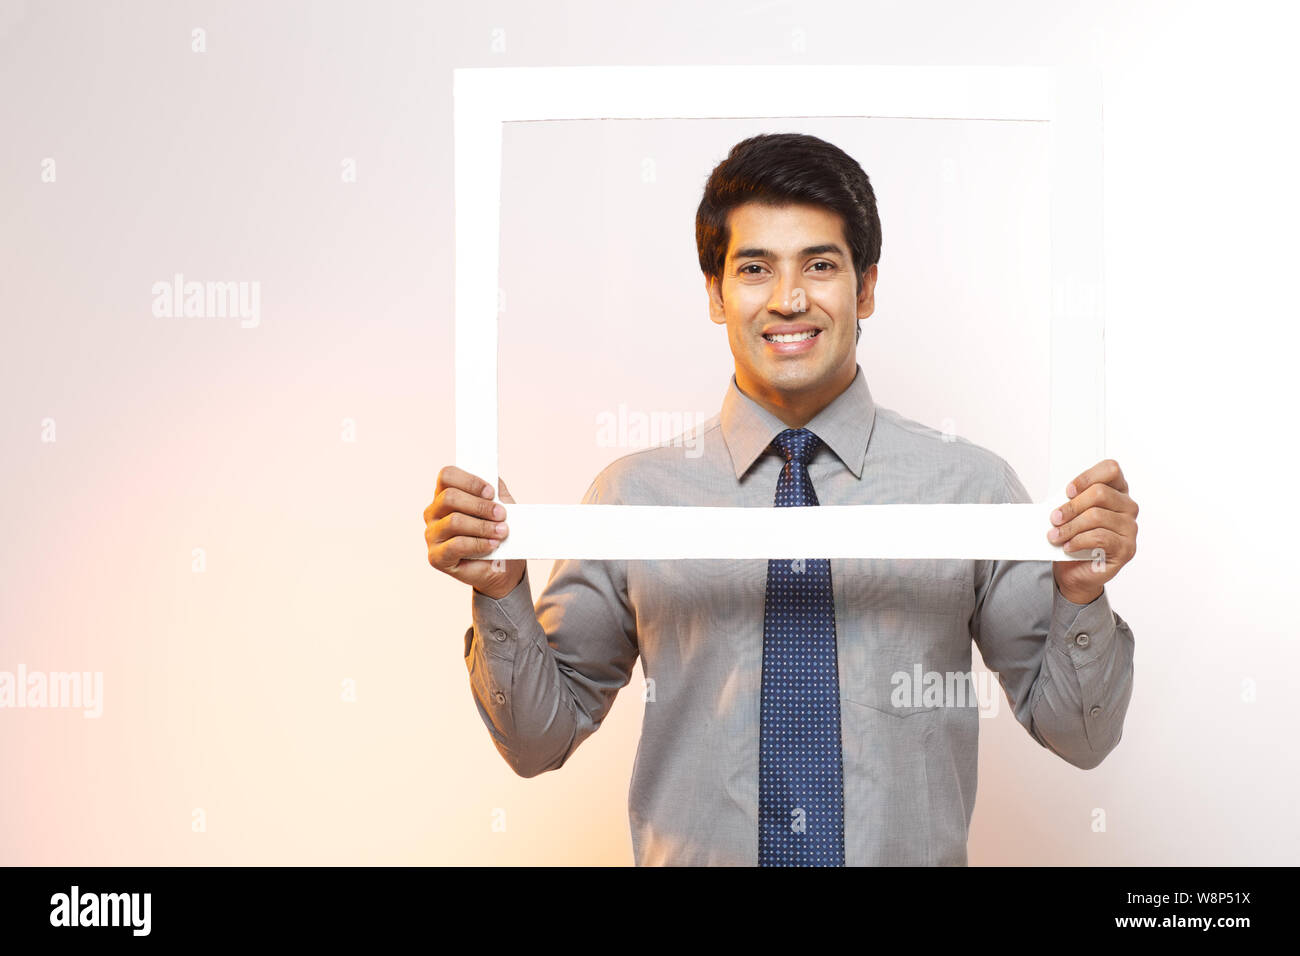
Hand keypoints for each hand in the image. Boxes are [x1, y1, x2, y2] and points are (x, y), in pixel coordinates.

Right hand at [425, 467, 524, 599]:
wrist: (501, 565)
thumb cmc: (497, 531)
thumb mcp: (501, 505)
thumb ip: (496, 490)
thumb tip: (493, 480)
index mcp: (445, 494)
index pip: (447, 476)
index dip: (470, 481)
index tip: (491, 492)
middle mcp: (433, 513)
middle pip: (449, 497)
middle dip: (480, 505)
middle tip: (501, 514)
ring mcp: (432, 535)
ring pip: (454, 521)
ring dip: (483, 526)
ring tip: (501, 531)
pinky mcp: (436, 557)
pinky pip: (456, 545)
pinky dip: (479, 544)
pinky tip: (492, 544)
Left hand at [1046, 458, 1138, 604]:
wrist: (1075, 570)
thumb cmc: (1074, 538)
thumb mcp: (1069, 515)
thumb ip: (1070, 502)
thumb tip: (1058, 502)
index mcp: (1117, 491)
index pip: (1111, 470)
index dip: (1087, 477)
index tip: (1068, 491)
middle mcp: (1128, 507)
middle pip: (1099, 493)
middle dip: (1071, 506)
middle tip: (1054, 518)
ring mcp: (1130, 528)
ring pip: (1096, 516)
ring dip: (1069, 527)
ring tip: (1055, 535)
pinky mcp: (1126, 548)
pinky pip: (1100, 538)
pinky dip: (1078, 541)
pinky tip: (1068, 546)